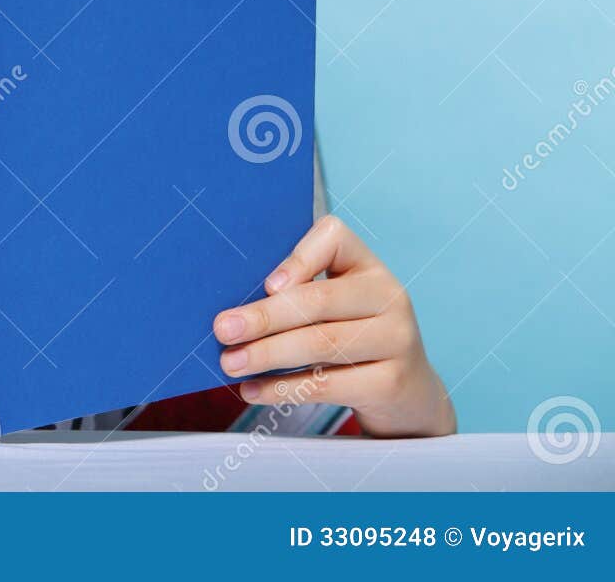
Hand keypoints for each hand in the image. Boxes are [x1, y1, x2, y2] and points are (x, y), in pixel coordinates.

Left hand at [212, 214, 455, 436]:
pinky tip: (252, 390)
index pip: (335, 239)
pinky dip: (282, 388)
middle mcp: (389, 297)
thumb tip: (235, 310)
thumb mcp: (336, 307)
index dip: (298, 258)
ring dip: (266, 354)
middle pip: (318, 300)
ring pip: (321, 343)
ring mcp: (396, 340)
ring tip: (230, 363)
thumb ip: (299, 295)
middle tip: (223, 329)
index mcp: (368, 268)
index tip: (266, 285)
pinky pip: (327, 384)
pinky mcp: (391, 383)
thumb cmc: (353, 337)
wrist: (409, 392)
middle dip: (264, 316)